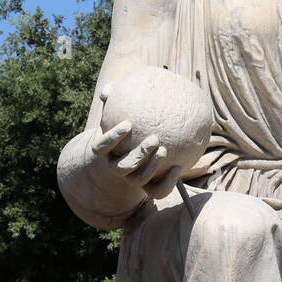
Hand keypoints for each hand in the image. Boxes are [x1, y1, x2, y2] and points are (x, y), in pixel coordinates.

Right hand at [90, 85, 183, 202]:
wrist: (125, 153)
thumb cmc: (120, 127)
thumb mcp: (113, 115)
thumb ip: (111, 100)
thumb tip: (107, 90)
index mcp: (104, 152)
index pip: (101, 148)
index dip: (113, 138)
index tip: (128, 124)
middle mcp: (115, 168)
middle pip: (123, 167)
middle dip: (139, 155)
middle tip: (155, 138)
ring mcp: (130, 180)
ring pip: (138, 180)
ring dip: (152, 167)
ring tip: (164, 150)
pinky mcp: (147, 188)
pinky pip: (157, 191)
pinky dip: (168, 182)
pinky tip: (179, 167)